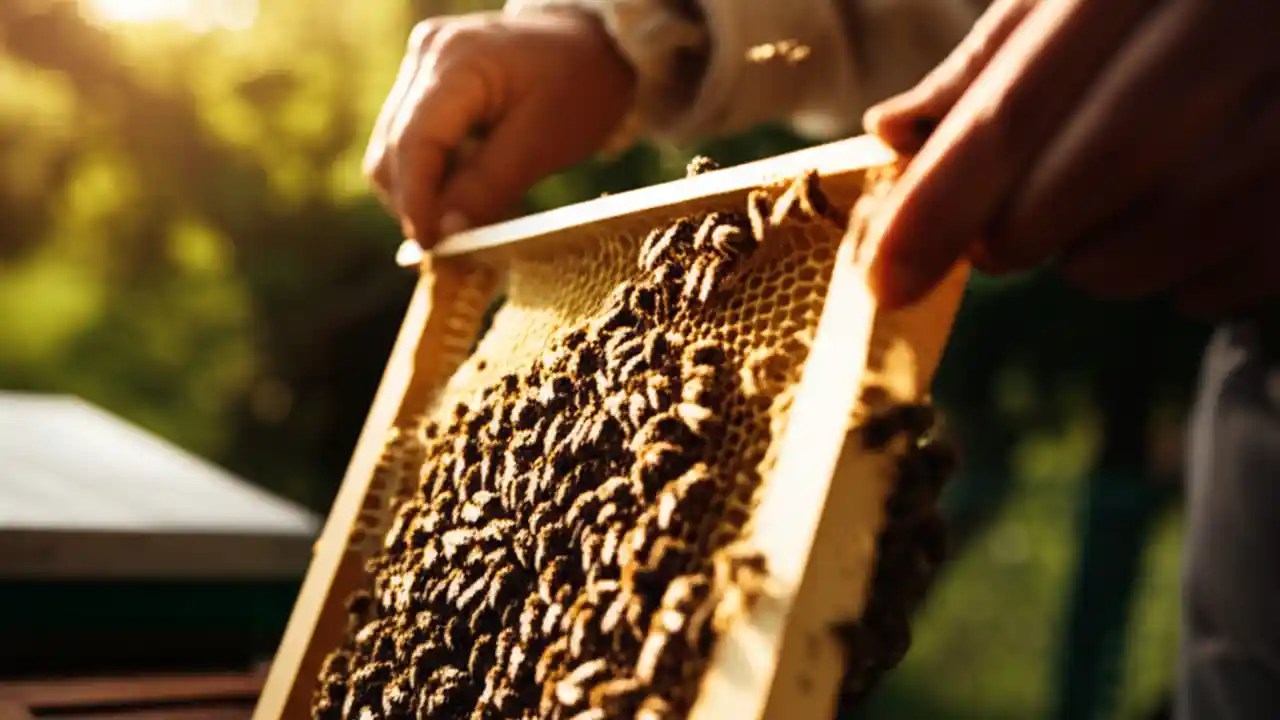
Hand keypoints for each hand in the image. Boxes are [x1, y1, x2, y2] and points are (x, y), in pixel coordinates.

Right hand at [364, 10, 635, 246]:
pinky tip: (469, 189)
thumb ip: (488, 187)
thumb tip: (443, 234)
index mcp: (457, 62)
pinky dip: (434, 174)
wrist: (595, 43)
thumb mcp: (542, 142)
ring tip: (470, 216)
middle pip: (392, 150)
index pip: (413, 143)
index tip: (430, 248)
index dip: (415, 202)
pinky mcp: (425, 80)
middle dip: (416, 203)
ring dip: (424, 193)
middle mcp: (426, 55)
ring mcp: (421, 64)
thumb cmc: (580, 85)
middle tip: (456, 245)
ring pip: (394, 149)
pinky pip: (411, 139)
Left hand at [862, 0, 1279, 317]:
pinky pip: (1212, 285)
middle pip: (1070, 191)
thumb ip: (994, 59)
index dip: (935, 206)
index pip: (1011, 110)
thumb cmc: (1184, 6)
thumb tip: (894, 129)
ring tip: (1107, 210)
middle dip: (1010, 236)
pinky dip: (1174, 280)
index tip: (883, 277)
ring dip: (1090, 261)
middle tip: (998, 235)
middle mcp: (1229, 28)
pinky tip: (1186, 226)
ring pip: (1138, 252)